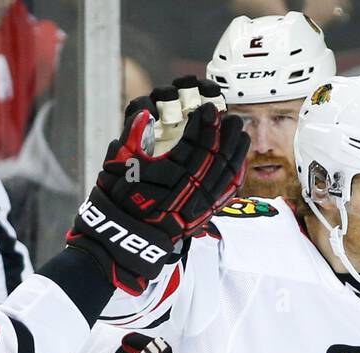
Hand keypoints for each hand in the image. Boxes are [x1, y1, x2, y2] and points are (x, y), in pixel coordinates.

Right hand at [66, 77, 248, 294]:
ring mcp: (199, 206)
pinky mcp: (203, 216)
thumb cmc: (118, 198)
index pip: (195, 145)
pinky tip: (239, 163)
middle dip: (226, 136)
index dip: (204, 125)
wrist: (124, 237)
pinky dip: (236, 177)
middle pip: (216, 158)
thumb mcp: (118, 166)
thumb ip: (133, 137)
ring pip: (226, 176)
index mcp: (169, 176)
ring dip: (236, 154)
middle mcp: (188, 192)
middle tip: (231, 117)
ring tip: (241, 135)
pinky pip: (226, 195)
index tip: (208, 109)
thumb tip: (145, 112)